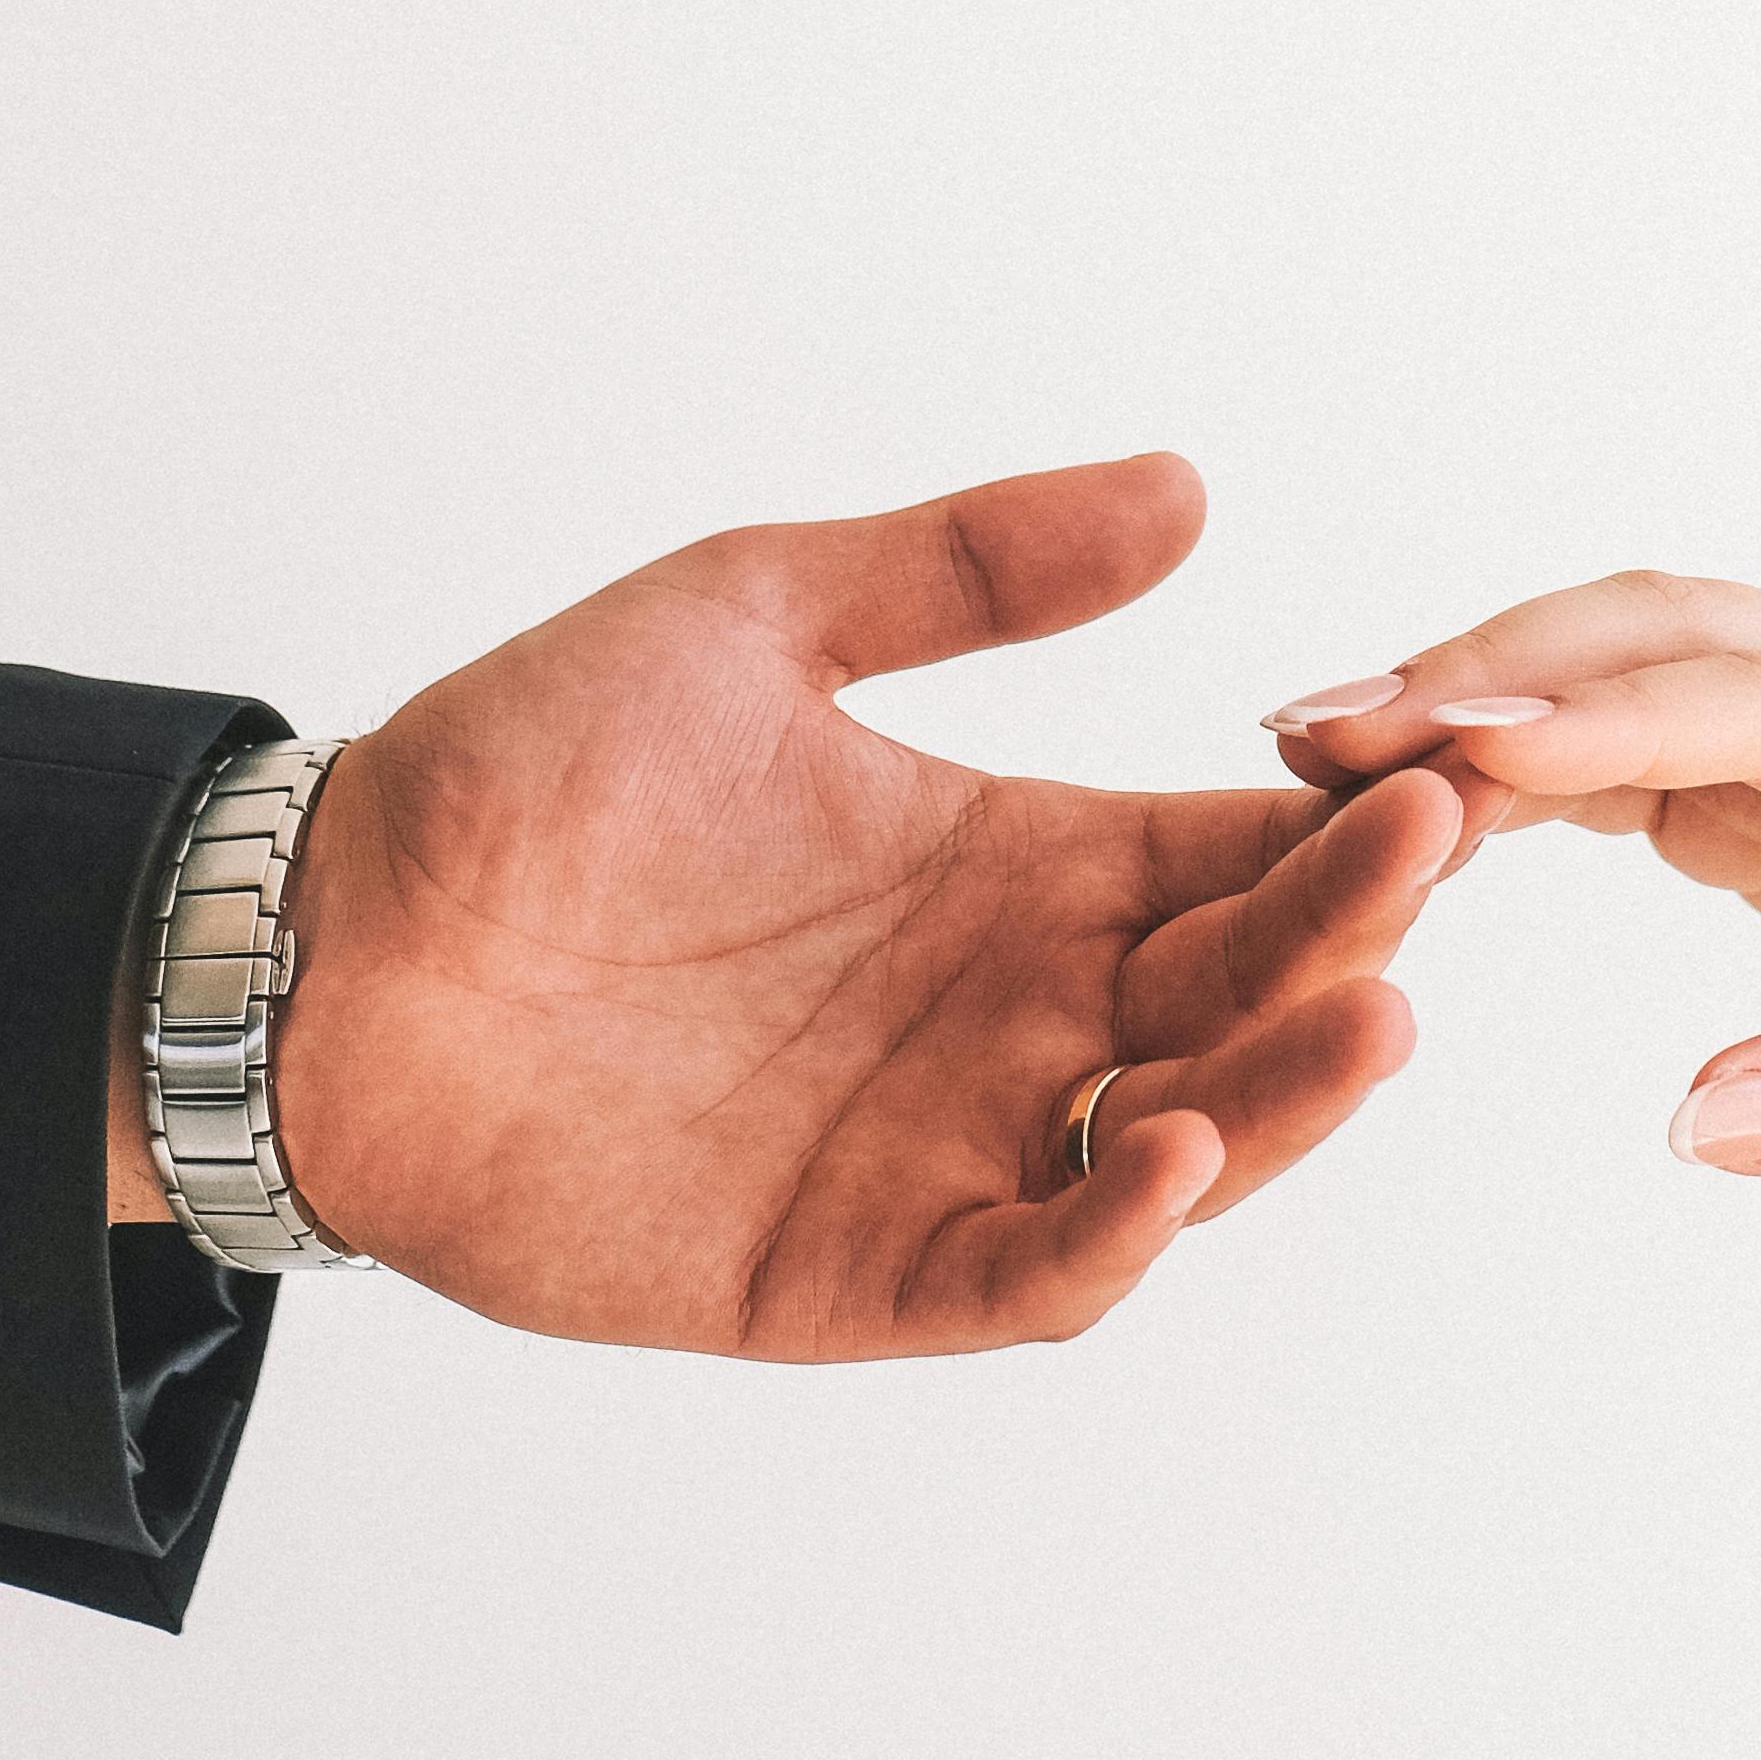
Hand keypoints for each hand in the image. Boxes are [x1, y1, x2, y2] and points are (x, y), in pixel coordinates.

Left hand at [136, 456, 1456, 1349]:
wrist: (320, 946)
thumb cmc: (515, 771)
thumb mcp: (752, 616)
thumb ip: (967, 568)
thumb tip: (1183, 488)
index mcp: (1014, 863)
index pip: (1236, 853)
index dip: (1348, 824)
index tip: (1440, 764)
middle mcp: (1009, 1014)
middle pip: (1241, 995)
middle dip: (1350, 937)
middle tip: (1424, 866)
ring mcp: (942, 1148)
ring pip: (1180, 1147)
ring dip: (1286, 1094)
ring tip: (1365, 1018)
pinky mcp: (854, 1271)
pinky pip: (1025, 1272)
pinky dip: (1115, 1232)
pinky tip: (1170, 1153)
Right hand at [1263, 573, 1760, 1176]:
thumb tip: (1698, 1122)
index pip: (1756, 706)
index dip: (1606, 720)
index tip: (1457, 746)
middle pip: (1650, 638)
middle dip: (1483, 672)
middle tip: (1310, 734)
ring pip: (1610, 657)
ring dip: (1463, 687)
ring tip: (1297, 749)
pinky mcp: (1753, 757)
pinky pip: (1605, 726)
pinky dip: (1492, 747)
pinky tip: (1380, 799)